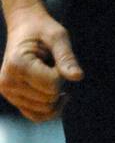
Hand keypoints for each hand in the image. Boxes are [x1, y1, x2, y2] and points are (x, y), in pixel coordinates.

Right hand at [0, 2, 83, 121]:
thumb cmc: (42, 29)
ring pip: (43, 111)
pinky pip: (34, 115)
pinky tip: (56, 93)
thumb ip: (67, 57)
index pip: (52, 85)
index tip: (56, 58)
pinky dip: (49, 108)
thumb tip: (78, 77)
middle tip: (52, 64)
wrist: (23, 27)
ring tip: (48, 73)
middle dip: (58, 84)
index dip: (62, 73)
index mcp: (17, 64)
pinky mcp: (11, 98)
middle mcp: (7, 82)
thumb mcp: (58, 36)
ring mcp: (7, 92)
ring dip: (53, 94)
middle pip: (48, 100)